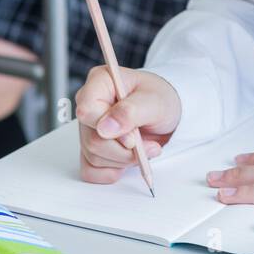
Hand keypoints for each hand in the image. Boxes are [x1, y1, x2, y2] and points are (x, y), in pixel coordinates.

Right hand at [74, 65, 181, 183]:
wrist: (167, 113)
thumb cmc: (160, 99)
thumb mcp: (155, 101)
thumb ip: (131, 111)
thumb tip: (105, 128)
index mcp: (100, 82)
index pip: (86, 111)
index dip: (108, 129)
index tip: (133, 138)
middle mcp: (88, 104)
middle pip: (92, 140)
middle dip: (123, 150)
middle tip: (148, 146)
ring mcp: (87, 128)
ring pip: (93, 156)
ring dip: (123, 160)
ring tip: (143, 148)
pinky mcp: (90, 148)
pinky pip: (90, 170)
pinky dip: (112, 171)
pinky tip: (127, 160)